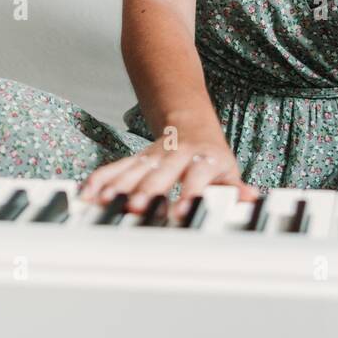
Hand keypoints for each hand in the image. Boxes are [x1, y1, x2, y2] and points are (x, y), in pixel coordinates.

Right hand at [77, 130, 260, 218]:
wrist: (190, 123)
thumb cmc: (211, 156)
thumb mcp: (227, 170)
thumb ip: (234, 188)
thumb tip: (251, 199)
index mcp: (203, 159)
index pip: (196, 177)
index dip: (187, 194)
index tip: (178, 213)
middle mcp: (176, 155)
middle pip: (159, 174)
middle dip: (146, 191)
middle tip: (133, 208)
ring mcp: (154, 156)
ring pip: (134, 170)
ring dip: (118, 186)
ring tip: (102, 203)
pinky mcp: (136, 158)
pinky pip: (116, 167)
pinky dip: (101, 179)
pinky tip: (86, 193)